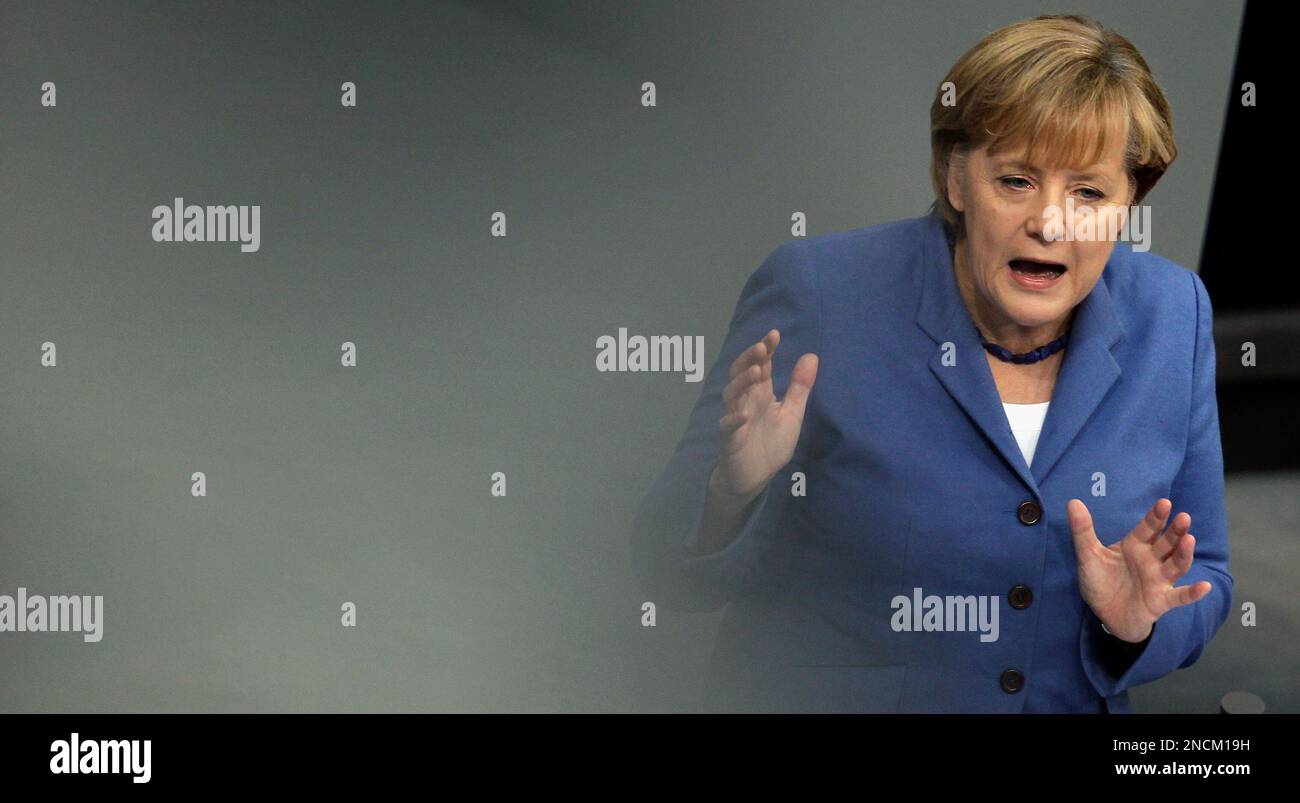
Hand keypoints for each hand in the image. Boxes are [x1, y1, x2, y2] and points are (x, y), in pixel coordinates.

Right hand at [713, 329, 818, 500]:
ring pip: (731, 394)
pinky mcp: (729, 439)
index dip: (765, 350)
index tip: (774, 335)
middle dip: (749, 358)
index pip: (760, 365)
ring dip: (741, 382)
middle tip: (761, 346)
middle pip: (741, 373)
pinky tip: (744, 414)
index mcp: (760, 393)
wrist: (754, 477)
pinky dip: (733, 419)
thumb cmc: (770, 444)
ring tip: (755, 372)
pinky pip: (727, 426)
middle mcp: (745, 401)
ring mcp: (734, 418)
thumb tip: (812, 356)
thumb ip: (799, 387)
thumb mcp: (792, 414)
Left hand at [1067, 498, 1212, 642]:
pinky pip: (1179, 596)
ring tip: (1189, 540)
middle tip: (1183, 517)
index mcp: (1135, 546)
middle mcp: (1151, 560)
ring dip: (1184, 554)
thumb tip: (1072, 502)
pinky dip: (1192, 593)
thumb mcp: (1088, 555)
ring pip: (1176, 565)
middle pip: (1167, 543)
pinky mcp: (1161, 601)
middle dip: (1175, 531)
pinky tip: (1204, 587)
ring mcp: (1159, 580)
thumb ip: (1082, 530)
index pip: (1148, 528)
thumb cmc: (1100, 581)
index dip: (1156, 517)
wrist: (1105, 614)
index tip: (1164, 503)